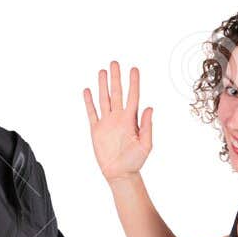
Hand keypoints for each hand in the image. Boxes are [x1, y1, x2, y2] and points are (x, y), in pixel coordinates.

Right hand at [83, 61, 152, 180]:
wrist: (120, 174)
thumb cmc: (135, 161)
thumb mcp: (146, 145)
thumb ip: (147, 126)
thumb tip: (149, 107)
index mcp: (131, 120)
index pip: (133, 96)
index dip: (134, 83)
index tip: (134, 69)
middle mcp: (118, 118)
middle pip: (117, 93)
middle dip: (116, 78)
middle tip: (115, 63)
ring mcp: (107, 122)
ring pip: (104, 99)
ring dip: (103, 85)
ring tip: (102, 71)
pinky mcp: (96, 130)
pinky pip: (92, 112)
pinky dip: (89, 102)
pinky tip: (88, 90)